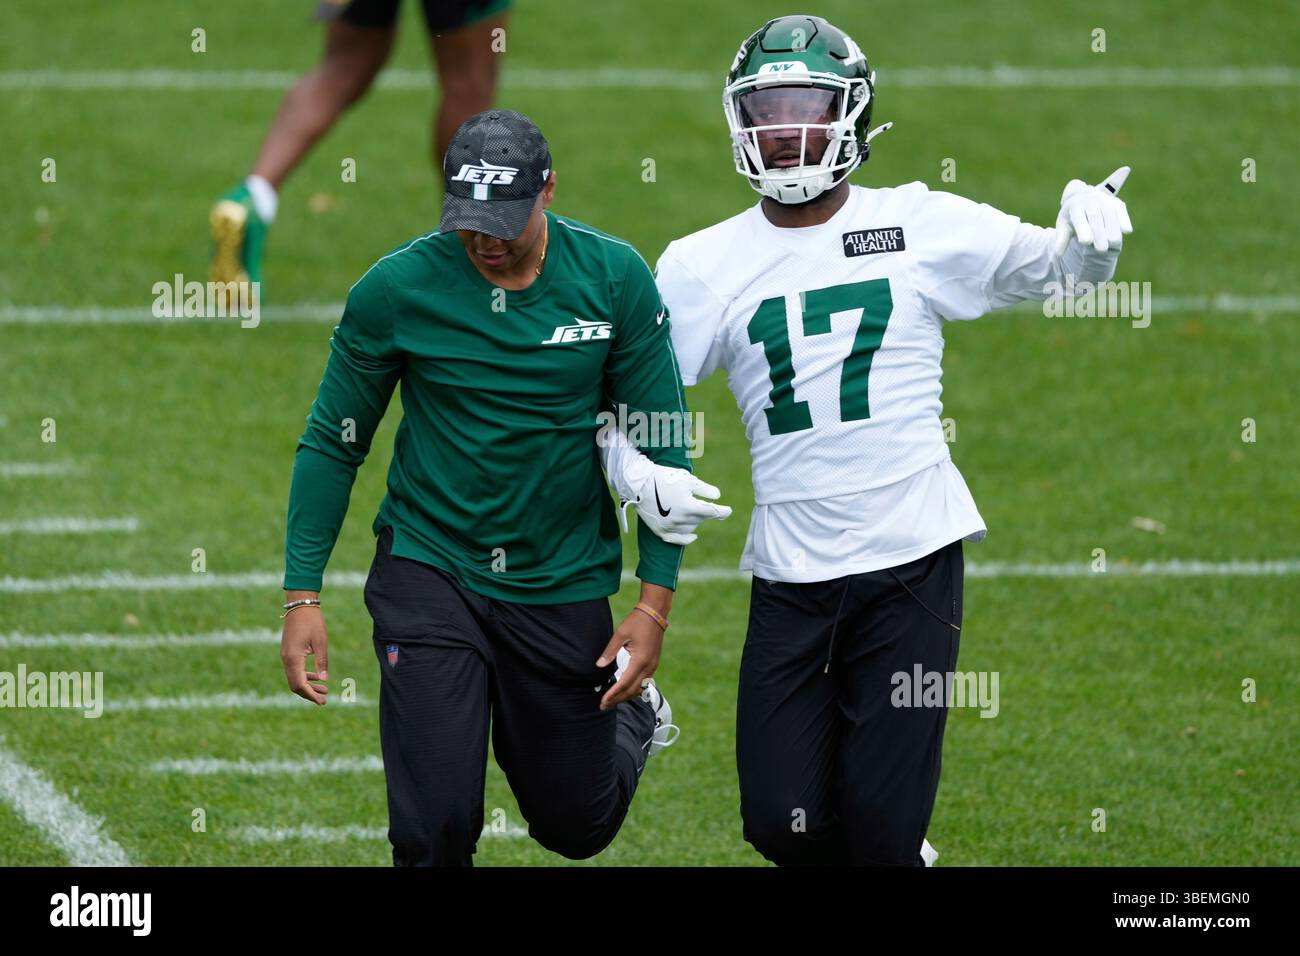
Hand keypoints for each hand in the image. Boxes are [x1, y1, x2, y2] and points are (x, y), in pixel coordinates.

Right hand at [280, 597, 328, 704]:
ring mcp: (286, 656)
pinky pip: (294, 670)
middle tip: (324, 699)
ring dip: (308, 685)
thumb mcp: (321, 642)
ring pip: (294, 678)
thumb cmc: (312, 622)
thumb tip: (324, 680)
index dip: (311, 695)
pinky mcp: (288, 652)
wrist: (300, 605)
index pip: (300, 684)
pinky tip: (316, 678)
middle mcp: (286, 659)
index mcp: (293, 658)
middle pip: (295, 685)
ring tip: (324, 690)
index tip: (322, 701)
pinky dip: (304, 676)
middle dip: (309, 693)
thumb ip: (322, 661)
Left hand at [595, 587, 668, 710]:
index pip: (624, 683)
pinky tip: (625, 690)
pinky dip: (634, 689)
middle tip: (603, 705)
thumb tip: (599, 665)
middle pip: (632, 690)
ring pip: (640, 688)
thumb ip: (609, 651)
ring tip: (612, 700)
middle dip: (618, 699)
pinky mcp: (653, 664)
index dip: (613, 694)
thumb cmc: (637, 622)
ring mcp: (653, 666)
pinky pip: (644, 682)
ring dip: (626, 696)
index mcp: (640, 660)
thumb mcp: (620, 635)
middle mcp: (648, 666)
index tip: (603, 701)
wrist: (654, 614)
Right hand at [621, 464, 731, 544]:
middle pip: (701, 519)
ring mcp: (670, 527)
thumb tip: (718, 497)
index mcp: (689, 507)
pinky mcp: (660, 530)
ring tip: (690, 510)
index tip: (729, 510)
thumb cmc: (665, 477)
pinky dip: (686, 539)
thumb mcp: (688, 479)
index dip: (723, 511)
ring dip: (695, 520)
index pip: (713, 512)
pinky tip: (693, 537)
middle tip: (702, 503)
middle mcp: (681, 520)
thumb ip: (705, 490)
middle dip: (704, 511)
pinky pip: (677, 540)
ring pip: (691, 528)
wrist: (639, 483)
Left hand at [1054, 165, 1132, 255]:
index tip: (1086, 242)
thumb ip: (1062, 238)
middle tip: (1101, 249)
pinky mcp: (1116, 203)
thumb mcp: (1064, 225)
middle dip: (1099, 233)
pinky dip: (1124, 220)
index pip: (1079, 218)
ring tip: (1113, 243)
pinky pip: (1120, 211)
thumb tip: (1058, 253)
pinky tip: (1127, 231)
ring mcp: (1104, 200)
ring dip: (1112, 228)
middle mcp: (1090, 200)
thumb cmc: (1072, 216)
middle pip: (1095, 216)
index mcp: (1075, 205)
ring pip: (1109, 213)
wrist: (1083, 197)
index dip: (1083, 229)